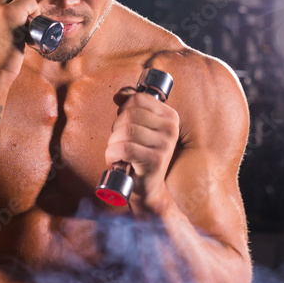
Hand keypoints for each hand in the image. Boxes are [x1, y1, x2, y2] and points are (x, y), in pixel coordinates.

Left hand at [103, 87, 180, 209]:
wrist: (147, 187)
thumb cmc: (139, 154)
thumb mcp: (138, 126)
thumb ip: (132, 106)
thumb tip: (120, 94)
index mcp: (170, 116)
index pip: (138, 99)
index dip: (123, 109)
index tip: (123, 123)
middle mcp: (171, 128)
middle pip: (129, 114)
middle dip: (116, 128)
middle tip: (119, 142)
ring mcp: (165, 144)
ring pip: (126, 130)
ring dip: (113, 142)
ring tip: (117, 152)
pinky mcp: (155, 160)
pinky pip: (124, 148)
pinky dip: (112, 154)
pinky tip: (115, 160)